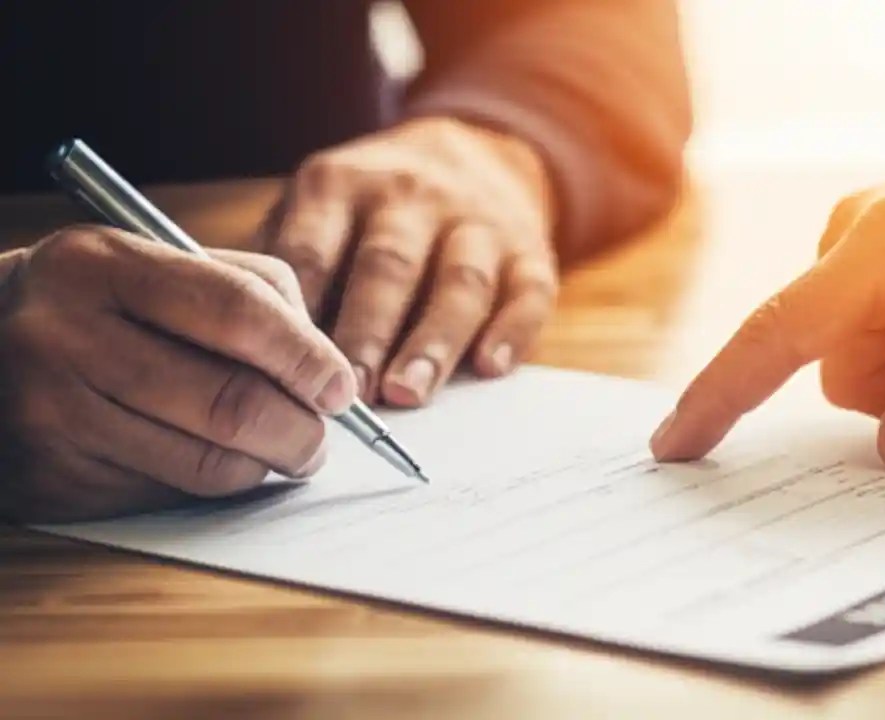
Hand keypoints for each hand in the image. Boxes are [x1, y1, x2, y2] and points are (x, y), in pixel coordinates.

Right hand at [0, 227, 355, 522]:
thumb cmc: (102, 303)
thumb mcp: (160, 264)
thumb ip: (254, 294)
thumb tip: (327, 368)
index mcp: (101, 264)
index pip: (236, 311)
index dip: (305, 356)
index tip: (340, 387)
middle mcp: (64, 335)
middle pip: (229, 402)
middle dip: (300, 431)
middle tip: (320, 438)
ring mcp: (50, 413)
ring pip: (206, 463)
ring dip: (264, 466)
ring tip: (279, 451)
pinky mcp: (49, 478)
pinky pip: (167, 495)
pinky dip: (211, 485)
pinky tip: (212, 461)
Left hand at [259, 117, 556, 405]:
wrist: (476, 152)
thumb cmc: (372, 206)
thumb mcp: (317, 205)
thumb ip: (283, 260)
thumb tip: (246, 342)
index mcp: (343, 184)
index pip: (315, 249)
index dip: (302, 309)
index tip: (286, 365)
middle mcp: (413, 196)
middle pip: (388, 265)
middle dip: (367, 331)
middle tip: (350, 392)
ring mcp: (478, 222)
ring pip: (459, 281)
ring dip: (434, 340)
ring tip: (408, 393)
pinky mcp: (530, 252)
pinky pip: (527, 292)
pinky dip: (511, 331)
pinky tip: (489, 367)